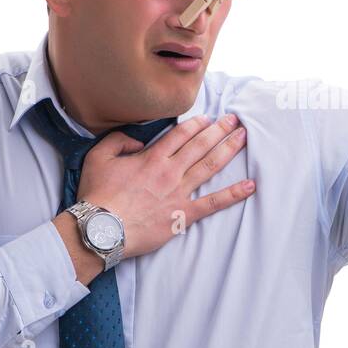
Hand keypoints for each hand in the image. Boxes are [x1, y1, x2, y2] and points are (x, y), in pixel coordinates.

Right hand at [76, 114, 253, 259]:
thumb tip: (138, 140)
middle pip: (200, 145)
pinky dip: (233, 195)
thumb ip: (118, 140)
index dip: (196, 124)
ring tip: (243, 138)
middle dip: (219, 130)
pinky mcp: (183, 215)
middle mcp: (170, 171)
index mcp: (151, 157)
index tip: (208, 118)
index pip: (180, 135)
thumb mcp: (98, 157)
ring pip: (210, 166)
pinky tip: (250, 186)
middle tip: (234, 120)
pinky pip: (213, 203)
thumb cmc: (97, 195)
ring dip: (228, 150)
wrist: (100, 229)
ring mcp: (179, 193)